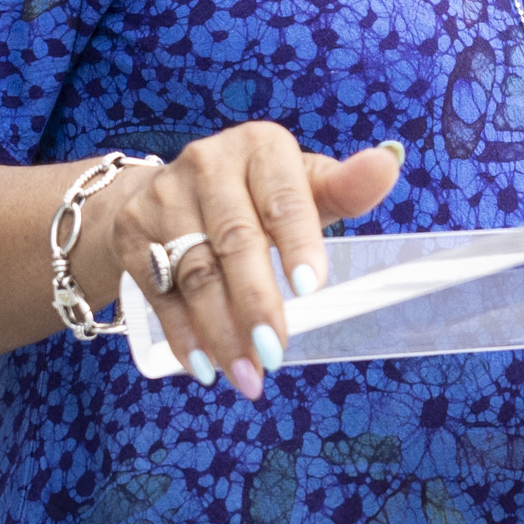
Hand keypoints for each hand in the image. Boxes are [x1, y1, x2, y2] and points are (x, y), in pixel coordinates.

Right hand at [84, 123, 404, 397]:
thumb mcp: (300, 186)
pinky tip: (205, 366)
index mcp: (260, 148)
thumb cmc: (253, 195)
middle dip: (255, 303)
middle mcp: (209, 164)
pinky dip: (183, 334)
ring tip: (248, 375)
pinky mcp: (133, 233)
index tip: (310, 288)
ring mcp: (164, 197)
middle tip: (275, 354)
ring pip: (195, 273)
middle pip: (234, 241)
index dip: (297, 242)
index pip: (283, 198)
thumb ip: (345, 187)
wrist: (164, 192)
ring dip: (221, 332)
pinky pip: (160, 292)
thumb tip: (389, 162)